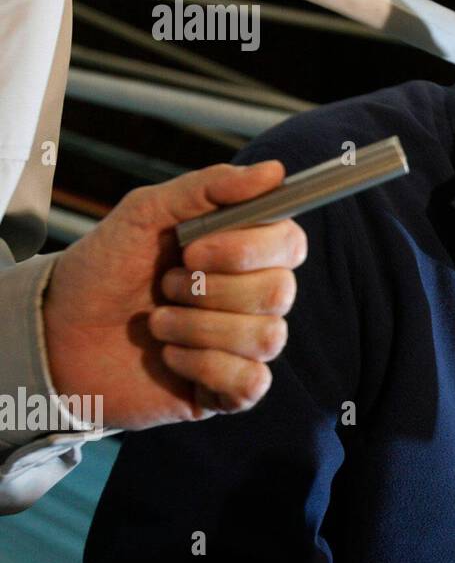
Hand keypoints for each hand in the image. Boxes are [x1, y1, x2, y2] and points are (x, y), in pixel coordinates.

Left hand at [42, 160, 307, 429]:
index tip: (194, 249)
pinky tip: (171, 358)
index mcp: (244, 253)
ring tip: (159, 323)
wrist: (56, 331)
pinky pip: (251, 382)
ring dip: (199, 328)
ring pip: (267, 337)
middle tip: (166, 285)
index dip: (251, 248)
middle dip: (213, 291)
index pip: (290, 244)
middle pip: (281, 292)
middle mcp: (253, 298)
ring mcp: (244, 345)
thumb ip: (209, 187)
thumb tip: (274, 172)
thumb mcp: (146, 212)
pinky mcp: (229, 390)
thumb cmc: (104, 268)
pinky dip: (205, 366)